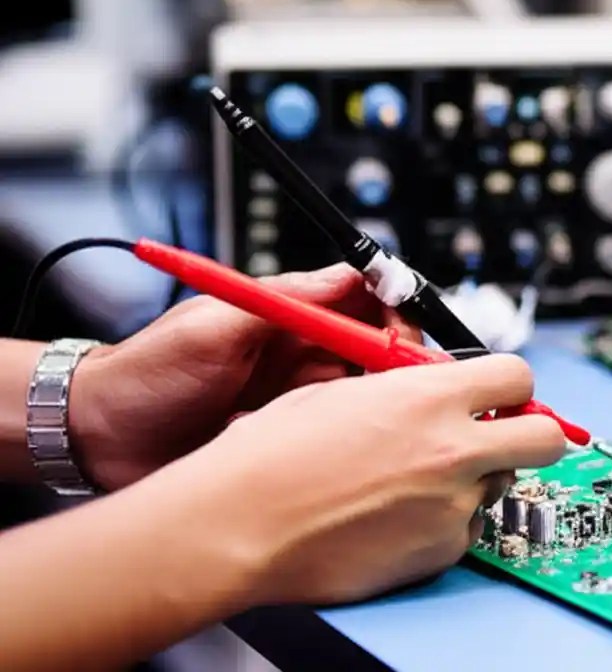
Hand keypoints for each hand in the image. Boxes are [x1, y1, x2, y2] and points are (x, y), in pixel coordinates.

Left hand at [69, 264, 418, 490]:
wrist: (98, 440)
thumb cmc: (142, 377)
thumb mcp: (211, 328)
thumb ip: (280, 300)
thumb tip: (344, 275)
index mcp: (284, 316)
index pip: (360, 299)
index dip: (392, 311)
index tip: (405, 334)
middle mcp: (298, 353)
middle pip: (375, 347)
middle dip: (397, 363)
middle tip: (405, 386)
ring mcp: (296, 397)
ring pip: (364, 392)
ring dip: (374, 401)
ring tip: (375, 416)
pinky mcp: (291, 437)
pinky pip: (338, 433)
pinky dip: (349, 437)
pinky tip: (346, 445)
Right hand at [185, 354, 564, 604]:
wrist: (239, 522)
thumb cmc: (274, 455)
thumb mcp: (347, 391)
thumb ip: (411, 387)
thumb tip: (442, 386)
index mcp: (430, 396)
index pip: (519, 377)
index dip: (511, 386)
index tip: (501, 396)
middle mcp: (454, 449)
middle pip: (544, 438)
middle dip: (530, 435)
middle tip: (502, 438)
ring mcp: (452, 504)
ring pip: (499, 485)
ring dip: (474, 480)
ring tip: (414, 482)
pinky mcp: (440, 550)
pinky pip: (464, 529)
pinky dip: (441, 523)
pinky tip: (394, 518)